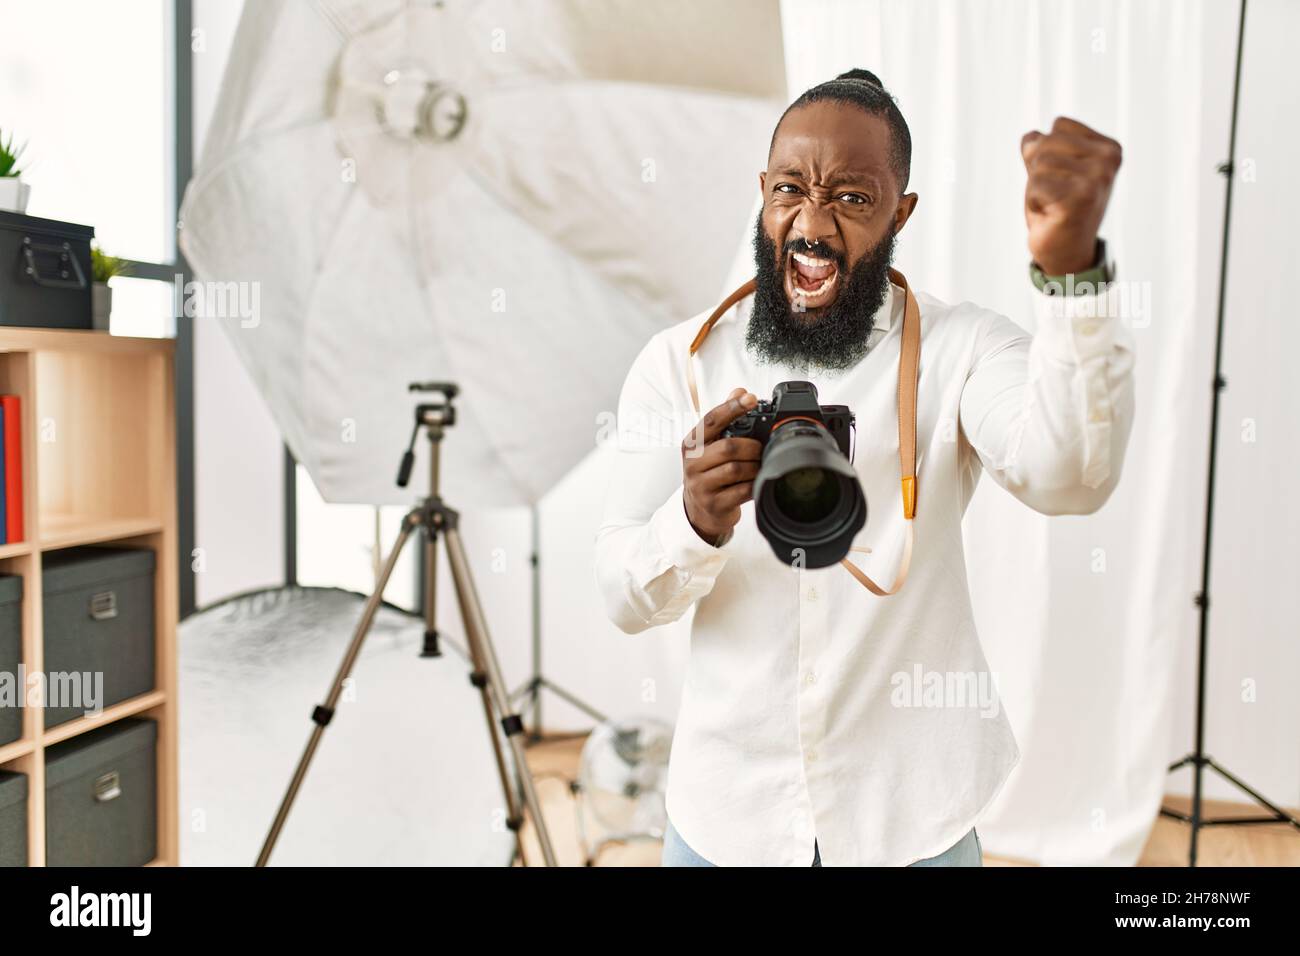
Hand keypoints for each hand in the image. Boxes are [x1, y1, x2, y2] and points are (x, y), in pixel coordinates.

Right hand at [681, 387, 762, 543]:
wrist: (698, 510)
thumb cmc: (707, 472)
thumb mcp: (709, 445)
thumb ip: (724, 418)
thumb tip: (739, 390)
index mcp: (691, 443)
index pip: (712, 420)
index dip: (732, 407)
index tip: (751, 398)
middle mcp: (692, 463)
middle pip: (728, 447)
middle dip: (752, 447)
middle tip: (761, 448)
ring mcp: (701, 485)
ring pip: (736, 469)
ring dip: (755, 466)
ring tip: (759, 466)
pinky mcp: (714, 504)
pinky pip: (742, 491)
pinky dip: (754, 484)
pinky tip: (756, 482)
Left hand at [1021, 117, 1121, 274]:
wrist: (1065, 252)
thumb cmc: (1057, 207)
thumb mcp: (1050, 170)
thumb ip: (1040, 148)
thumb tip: (1031, 137)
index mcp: (1109, 149)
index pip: (1059, 125)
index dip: (1047, 152)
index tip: (1063, 177)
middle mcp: (1108, 162)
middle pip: (1047, 142)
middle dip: (1038, 170)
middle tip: (1054, 195)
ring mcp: (1096, 180)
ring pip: (1039, 164)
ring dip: (1035, 188)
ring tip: (1052, 205)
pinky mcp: (1078, 200)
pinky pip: (1035, 185)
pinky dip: (1033, 202)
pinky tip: (1050, 215)